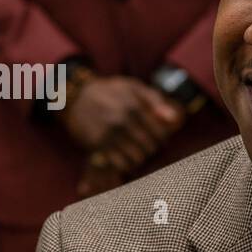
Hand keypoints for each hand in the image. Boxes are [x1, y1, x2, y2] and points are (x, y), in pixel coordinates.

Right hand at [63, 77, 182, 168]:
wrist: (76, 96)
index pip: (160, 133)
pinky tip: (125, 156)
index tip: (158, 135)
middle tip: (146, 144)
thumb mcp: (133, 87)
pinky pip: (120, 164)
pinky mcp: (97, 145)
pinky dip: (126, 164)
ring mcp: (109, 135)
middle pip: (150, 148)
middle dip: (151, 148)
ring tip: (136, 150)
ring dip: (139, 157)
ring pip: (137, 158)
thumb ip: (156, 101)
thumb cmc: (109, 91)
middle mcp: (122, 121)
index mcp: (134, 106)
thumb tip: (175, 119)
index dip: (162, 137)